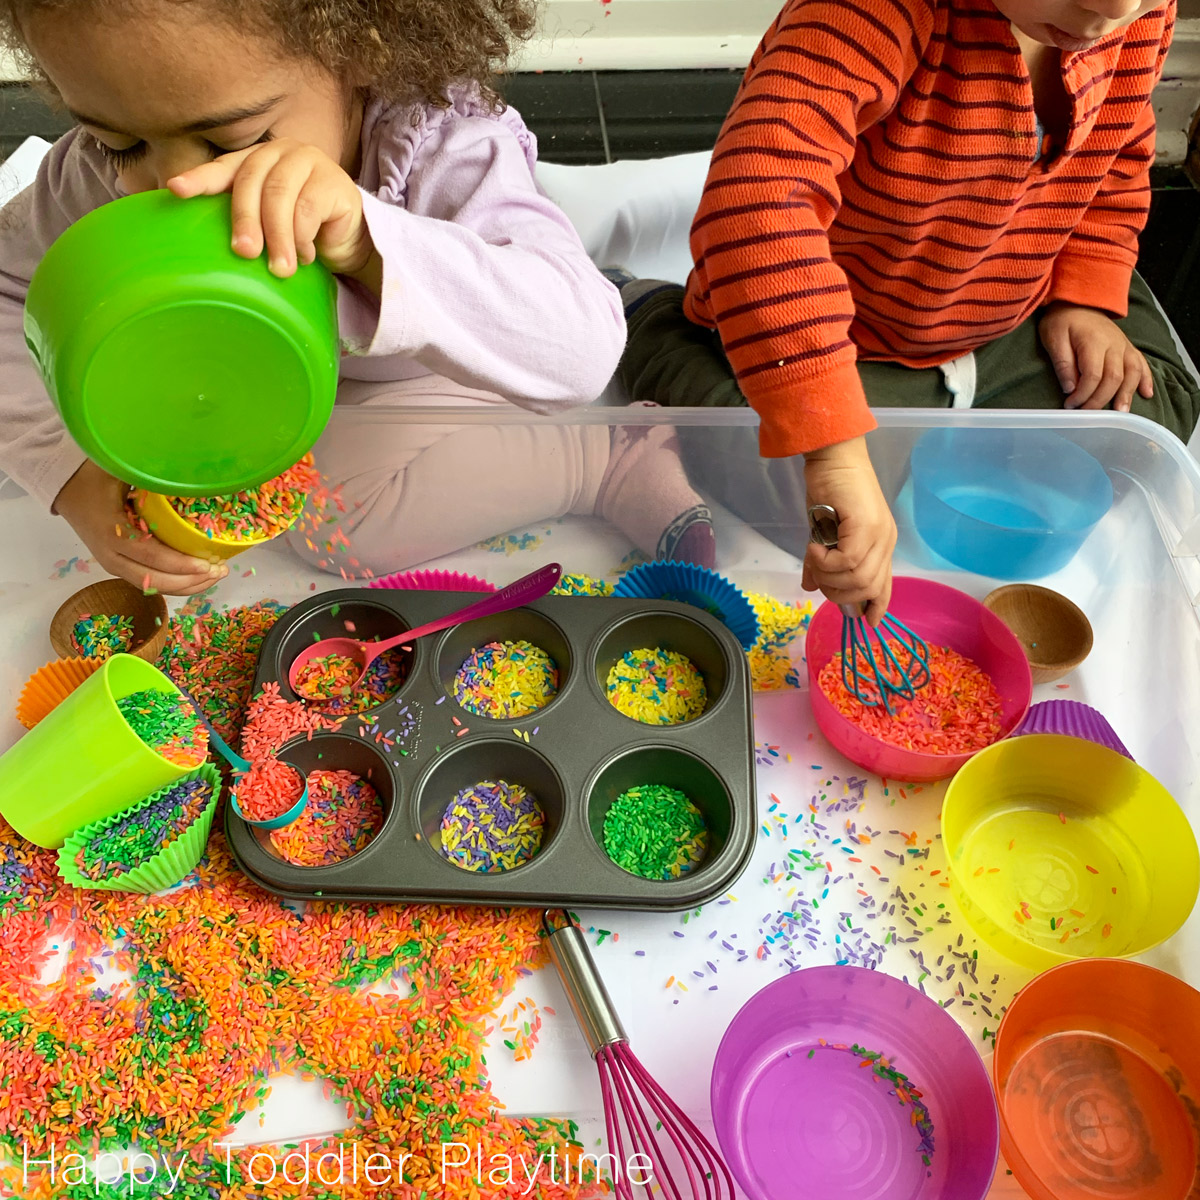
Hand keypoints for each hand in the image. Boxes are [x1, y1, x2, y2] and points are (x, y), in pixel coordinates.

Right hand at [55, 460, 227, 595]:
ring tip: (215, 576)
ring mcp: (114, 564)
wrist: (65, 489)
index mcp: (111, 533)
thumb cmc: (93, 477)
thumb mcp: (120, 471)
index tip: (209, 564)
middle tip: (220, 571)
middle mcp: (111, 556)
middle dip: (191, 581)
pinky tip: (197, 576)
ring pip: (153, 587)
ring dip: (186, 586)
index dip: (182, 564)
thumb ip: (150, 474)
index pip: (152, 557)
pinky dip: (174, 583)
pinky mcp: (120, 566)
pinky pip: (149, 582)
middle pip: (155, 581)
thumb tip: (189, 472)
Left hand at [167, 139, 378, 286]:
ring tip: (279, 269)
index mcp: (256, 161)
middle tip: (244, 252)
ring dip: (278, 236)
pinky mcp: (334, 181)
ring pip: (281, 195)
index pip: (224, 167)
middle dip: (245, 219)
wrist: (351, 241)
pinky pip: (309, 209)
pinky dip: (303, 237)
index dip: (201, 178)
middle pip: (253, 180)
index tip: (176, 190)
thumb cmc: (304, 234)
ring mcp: (309, 162)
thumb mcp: (269, 227)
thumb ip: (245, 223)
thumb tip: (202, 245)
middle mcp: (280, 153)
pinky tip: (306, 256)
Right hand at [802, 436, 895, 623]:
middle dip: (838, 593)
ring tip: (813, 559)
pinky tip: (813, 547)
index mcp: (881, 545)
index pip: (885, 586)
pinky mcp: (865, 525)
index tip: (864, 621)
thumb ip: (822, 561)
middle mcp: (885, 542)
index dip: (876, 607)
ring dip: (829, 576)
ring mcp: (878, 534)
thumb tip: (809, 586)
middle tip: (817, 577)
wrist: (833, 455)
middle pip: (867, 588)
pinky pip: (847, 560)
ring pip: (857, 578)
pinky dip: (825, 561)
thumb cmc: (830, 489)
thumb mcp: (824, 533)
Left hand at [1039, 302, 1152, 411]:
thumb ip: (1063, 363)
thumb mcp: (1053, 339)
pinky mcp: (1128, 348)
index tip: (1070, 405)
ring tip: (1120, 413)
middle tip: (1087, 414)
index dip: (1083, 394)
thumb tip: (1069, 388)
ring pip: (1132, 373)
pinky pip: (1142, 364)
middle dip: (1101, 400)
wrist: (1078, 302)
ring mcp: (1124, 346)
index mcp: (1094, 342)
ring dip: (1127, 394)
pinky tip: (1146, 394)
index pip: (1094, 375)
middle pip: (1114, 378)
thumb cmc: (1062, 322)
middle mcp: (1114, 345)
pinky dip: (1146, 380)